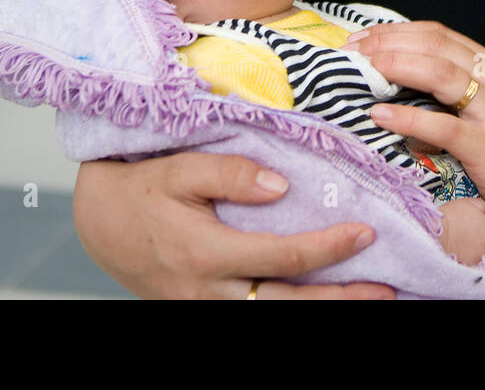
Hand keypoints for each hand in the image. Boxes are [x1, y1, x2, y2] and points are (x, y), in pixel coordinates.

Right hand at [73, 153, 395, 298]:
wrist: (99, 224)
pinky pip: (258, 314)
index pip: (283, 256)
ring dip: (323, 311)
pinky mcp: (205, 310)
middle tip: (385, 290)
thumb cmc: (141, 188)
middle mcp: (210, 292)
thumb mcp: (179, 168)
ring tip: (369, 301)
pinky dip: (294, 310)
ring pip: (275, 316)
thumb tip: (281, 185)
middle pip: (288, 303)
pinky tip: (323, 301)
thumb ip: (229, 173)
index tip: (365, 231)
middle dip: (340, 299)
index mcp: (207, 254)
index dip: (329, 247)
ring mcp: (206, 308)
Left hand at [348, 21, 484, 251]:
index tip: (363, 39)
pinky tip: (380, 116)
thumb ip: (462, 96)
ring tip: (362, 68)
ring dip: (394, 65)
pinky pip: (443, 126)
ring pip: (439, 73)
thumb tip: (405, 88)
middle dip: (387, 42)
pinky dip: (408, 118)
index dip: (397, 32)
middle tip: (351, 50)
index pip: (440, 35)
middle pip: (435, 45)